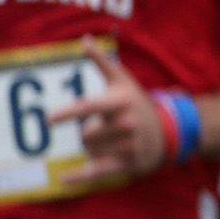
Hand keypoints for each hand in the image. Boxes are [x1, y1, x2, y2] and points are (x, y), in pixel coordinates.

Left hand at [46, 40, 166, 181]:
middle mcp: (126, 123)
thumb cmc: (138, 103)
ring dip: (95, 148)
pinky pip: (98, 171)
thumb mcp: (123, 82)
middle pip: (85, 135)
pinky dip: (80, 176)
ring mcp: (129, 145)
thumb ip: (102, 61)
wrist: (171, 131)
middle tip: (108, 129)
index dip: (68, 113)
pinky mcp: (129, 163)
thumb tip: (85, 40)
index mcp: (120, 102)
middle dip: (90, 133)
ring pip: (90, 151)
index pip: (89, 107)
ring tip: (114, 141)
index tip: (48, 120)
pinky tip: (64, 178)